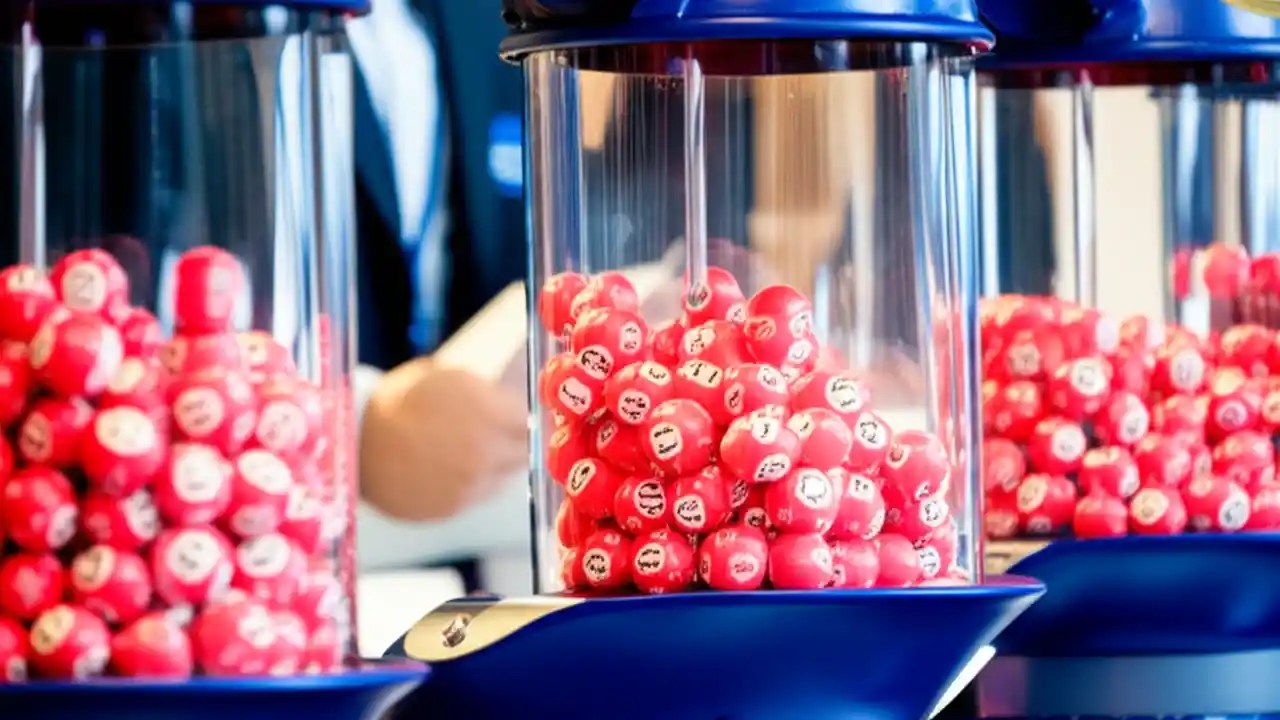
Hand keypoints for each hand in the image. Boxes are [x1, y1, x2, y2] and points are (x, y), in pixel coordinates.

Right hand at [359, 358, 528, 521]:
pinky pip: (476, 495)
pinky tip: (449, 468)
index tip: (527, 416)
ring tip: (466, 449)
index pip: (534, 422)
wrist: (353, 441)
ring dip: (494, 466)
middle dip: (516, 443)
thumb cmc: (399, 400)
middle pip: (524, 453)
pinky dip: (470, 484)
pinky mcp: (452, 507)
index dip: (530, 418)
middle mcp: (487, 452)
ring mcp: (470, 484)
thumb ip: (488, 395)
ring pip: (503, 478)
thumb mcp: (447, 378)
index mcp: (491, 413)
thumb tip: (519, 405)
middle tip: (502, 434)